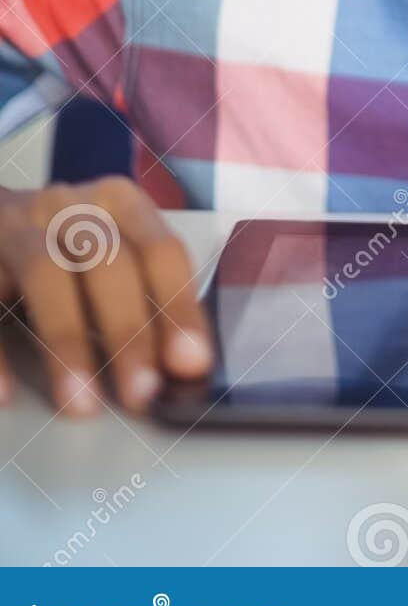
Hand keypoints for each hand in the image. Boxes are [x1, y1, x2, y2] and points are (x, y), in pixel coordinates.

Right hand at [0, 176, 213, 416]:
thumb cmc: (67, 245)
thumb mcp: (111, 251)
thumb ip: (145, 296)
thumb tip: (184, 367)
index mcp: (119, 202)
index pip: (160, 250)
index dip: (178, 308)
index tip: (191, 364)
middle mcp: (70, 205)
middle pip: (107, 262)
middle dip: (129, 332)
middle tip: (140, 394)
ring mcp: (16, 224)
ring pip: (45, 274)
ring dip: (67, 341)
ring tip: (81, 403)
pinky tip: (6, 394)